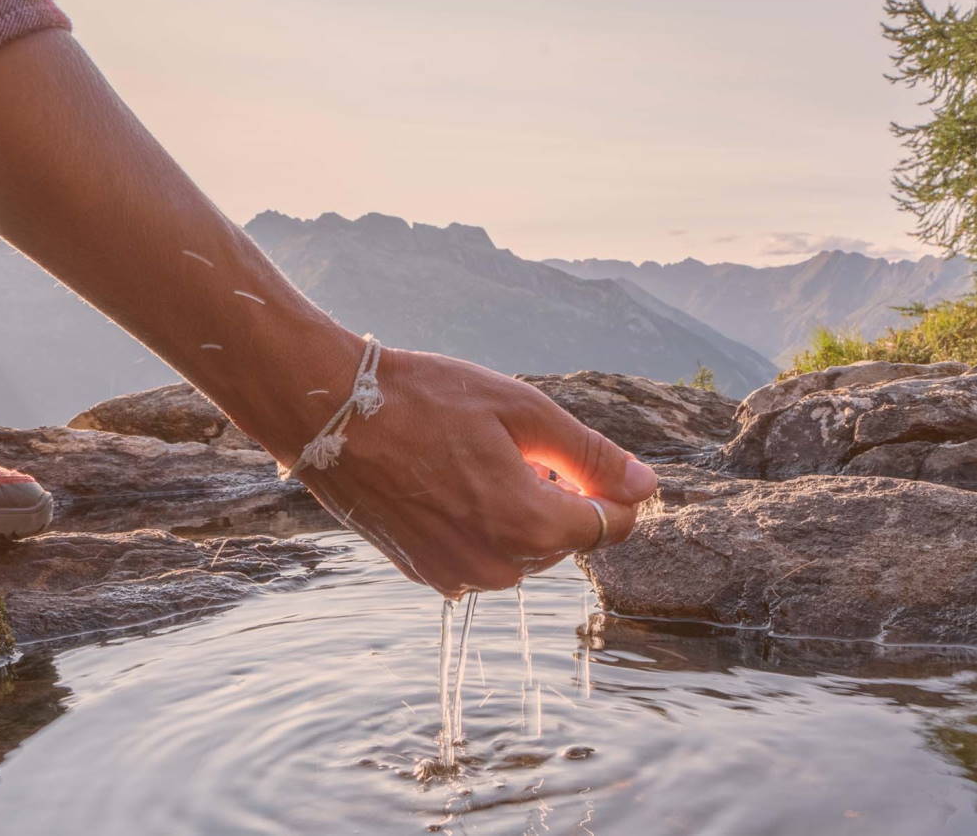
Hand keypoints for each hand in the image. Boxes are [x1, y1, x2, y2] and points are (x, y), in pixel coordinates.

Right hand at [286, 347, 656, 595]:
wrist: (330, 415)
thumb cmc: (426, 400)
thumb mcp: (522, 411)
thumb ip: (591, 454)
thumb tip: (647, 486)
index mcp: (530, 526)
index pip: (610, 525)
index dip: (610, 487)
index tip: (578, 453)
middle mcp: (498, 567)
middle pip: (566, 538)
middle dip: (558, 495)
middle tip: (511, 444)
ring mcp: (458, 577)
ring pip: (524, 550)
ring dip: (519, 511)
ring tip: (475, 460)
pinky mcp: (426, 575)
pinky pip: (482, 555)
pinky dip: (481, 523)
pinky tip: (448, 482)